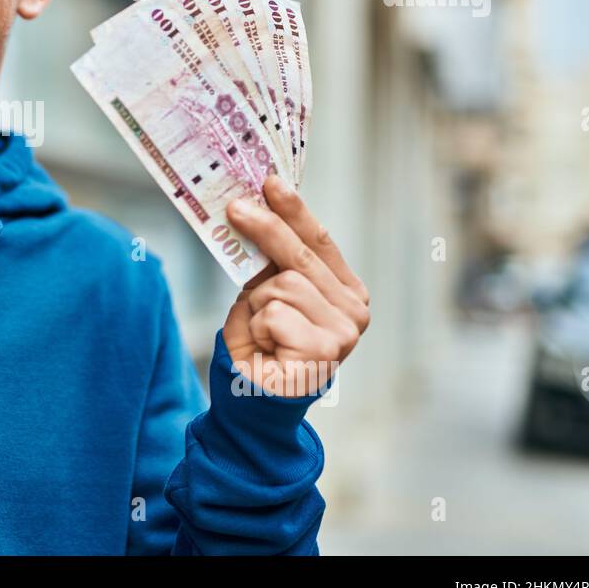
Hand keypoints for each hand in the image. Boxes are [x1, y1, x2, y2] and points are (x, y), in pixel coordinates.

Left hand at [221, 174, 370, 397]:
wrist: (251, 405)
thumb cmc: (260, 349)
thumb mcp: (266, 295)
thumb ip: (272, 262)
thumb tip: (252, 211)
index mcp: (346, 293)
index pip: (320, 242)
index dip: (294, 211)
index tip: (271, 182)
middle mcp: (355, 312)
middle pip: (301, 256)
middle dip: (264, 229)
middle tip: (234, 208)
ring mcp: (344, 333)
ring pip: (282, 285)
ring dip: (256, 305)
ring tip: (260, 332)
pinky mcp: (324, 351)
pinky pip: (273, 312)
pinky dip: (256, 328)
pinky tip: (265, 349)